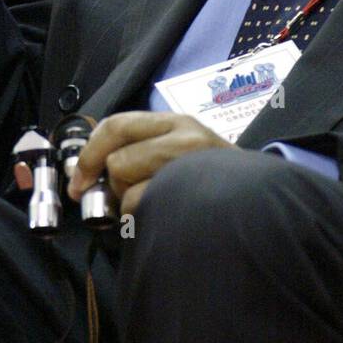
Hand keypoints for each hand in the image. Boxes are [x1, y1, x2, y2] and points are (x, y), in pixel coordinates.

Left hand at [68, 112, 233, 218]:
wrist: (263, 199)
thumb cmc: (216, 180)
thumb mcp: (183, 150)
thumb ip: (143, 150)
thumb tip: (88, 174)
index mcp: (177, 122)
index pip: (116, 125)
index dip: (89, 154)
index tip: (79, 181)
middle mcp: (185, 136)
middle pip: (118, 161)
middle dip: (115, 186)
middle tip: (127, 198)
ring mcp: (190, 165)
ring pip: (127, 186)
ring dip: (130, 206)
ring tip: (156, 206)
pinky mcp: (192, 193)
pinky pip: (142, 208)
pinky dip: (141, 221)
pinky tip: (163, 219)